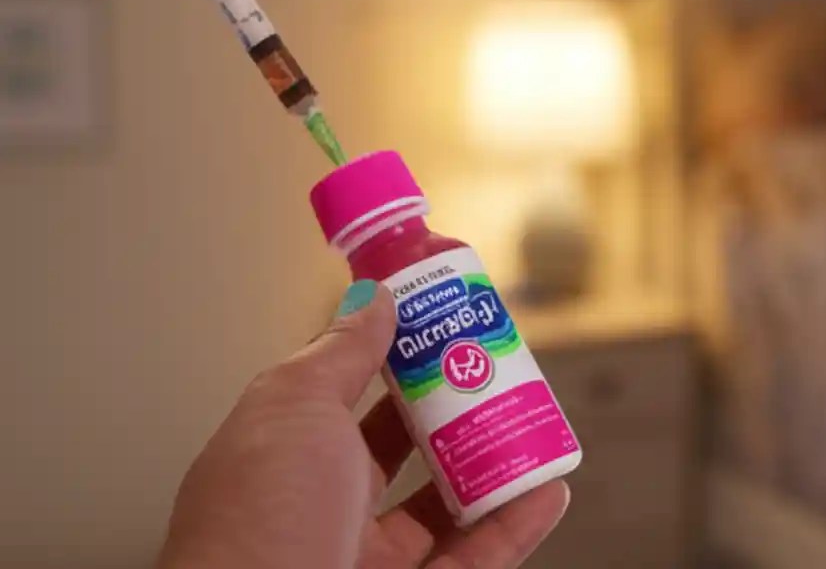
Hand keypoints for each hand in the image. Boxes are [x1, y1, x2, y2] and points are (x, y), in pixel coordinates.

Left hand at [157, 281, 569, 568]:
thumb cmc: (260, 520)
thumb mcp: (295, 407)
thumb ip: (341, 351)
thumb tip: (372, 299)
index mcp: (282, 457)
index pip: (344, 396)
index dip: (391, 357)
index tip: (439, 322)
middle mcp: (322, 511)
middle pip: (400, 451)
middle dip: (449, 407)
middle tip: (495, 367)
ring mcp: (368, 562)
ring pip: (444, 507)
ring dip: (492, 464)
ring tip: (531, 422)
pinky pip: (477, 559)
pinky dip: (518, 524)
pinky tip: (549, 489)